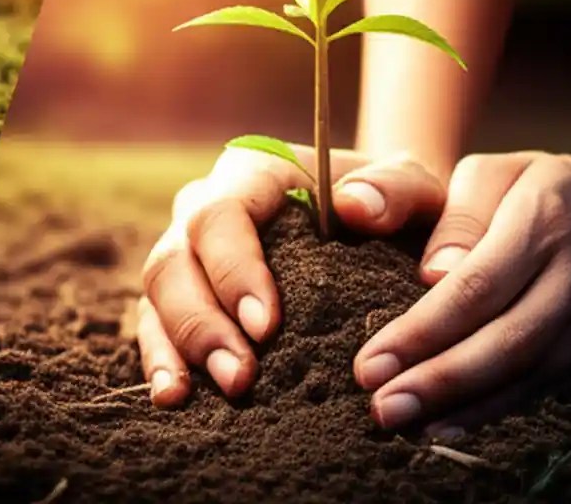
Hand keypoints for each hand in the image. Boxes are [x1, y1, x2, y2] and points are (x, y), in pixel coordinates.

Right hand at [137, 144, 445, 405]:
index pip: (219, 214)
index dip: (232, 270)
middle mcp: (204, 208)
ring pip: (156, 294)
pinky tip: (175, 397)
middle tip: (240, 377)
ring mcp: (187, 253)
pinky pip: (153, 325)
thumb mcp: (417, 189)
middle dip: (200, 323)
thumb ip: (399, 189)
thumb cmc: (396, 208)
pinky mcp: (181, 296)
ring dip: (179, 348)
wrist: (387, 229)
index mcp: (252, 173)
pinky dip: (161, 360)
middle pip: (174, 259)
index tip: (265, 325)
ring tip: (209, 395)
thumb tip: (356, 208)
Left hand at [355, 151, 570, 434]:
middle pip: (507, 340)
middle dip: (440, 381)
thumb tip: (432, 273)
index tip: (369, 364)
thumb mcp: (487, 174)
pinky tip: (445, 426)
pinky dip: (493, 409)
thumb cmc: (524, 186)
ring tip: (404, 425)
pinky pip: (543, 383)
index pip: (477, 288)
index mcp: (544, 223)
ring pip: (528, 371)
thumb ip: (455, 216)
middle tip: (381, 408)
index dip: (422, 332)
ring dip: (464, 405)